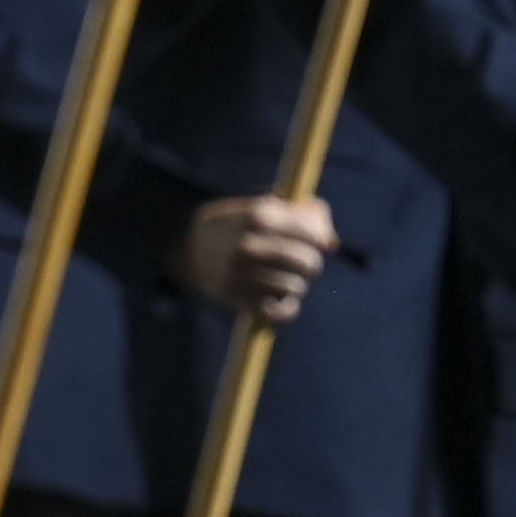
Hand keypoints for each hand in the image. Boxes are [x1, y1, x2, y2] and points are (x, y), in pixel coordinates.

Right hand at [175, 191, 333, 326]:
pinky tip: (281, 298)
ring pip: (296, 287)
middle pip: (308, 262)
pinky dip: (287, 307)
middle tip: (301, 261)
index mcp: (258, 215)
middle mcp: (251, 245)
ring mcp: (243, 274)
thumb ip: (299, 213)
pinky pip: (280, 310)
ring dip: (296, 284)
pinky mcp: (237, 298)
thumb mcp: (260, 206)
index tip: (320, 240)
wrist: (184, 245)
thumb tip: (331, 240)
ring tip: (285, 277)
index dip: (321, 236)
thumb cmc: (232, 223)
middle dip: (310, 262)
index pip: (311, 231)